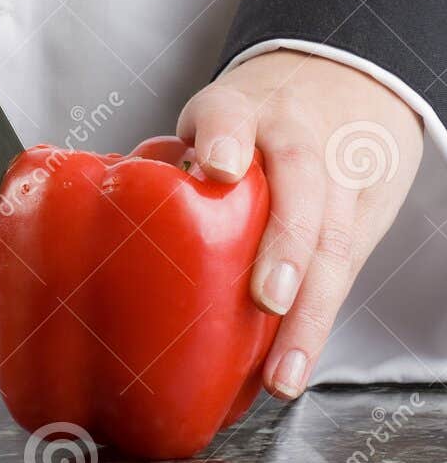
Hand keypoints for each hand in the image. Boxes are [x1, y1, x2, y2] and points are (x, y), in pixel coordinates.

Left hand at [178, 50, 421, 397]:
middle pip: (301, 182)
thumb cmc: (250, 124)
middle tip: (267, 297)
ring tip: (281, 372)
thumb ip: (168, 167)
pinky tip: (290, 369)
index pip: (232, 112)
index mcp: (239, 110)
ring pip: (335, 240)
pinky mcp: (361, 218)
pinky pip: (344, 273)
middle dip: (287, 243)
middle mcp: (293, 137)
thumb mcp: (206, 122)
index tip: (217, 167)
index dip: (227, 137)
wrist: (340, 91)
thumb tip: (100, 245)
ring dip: (309, 314)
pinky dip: (316, 325)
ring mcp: (337, 176)